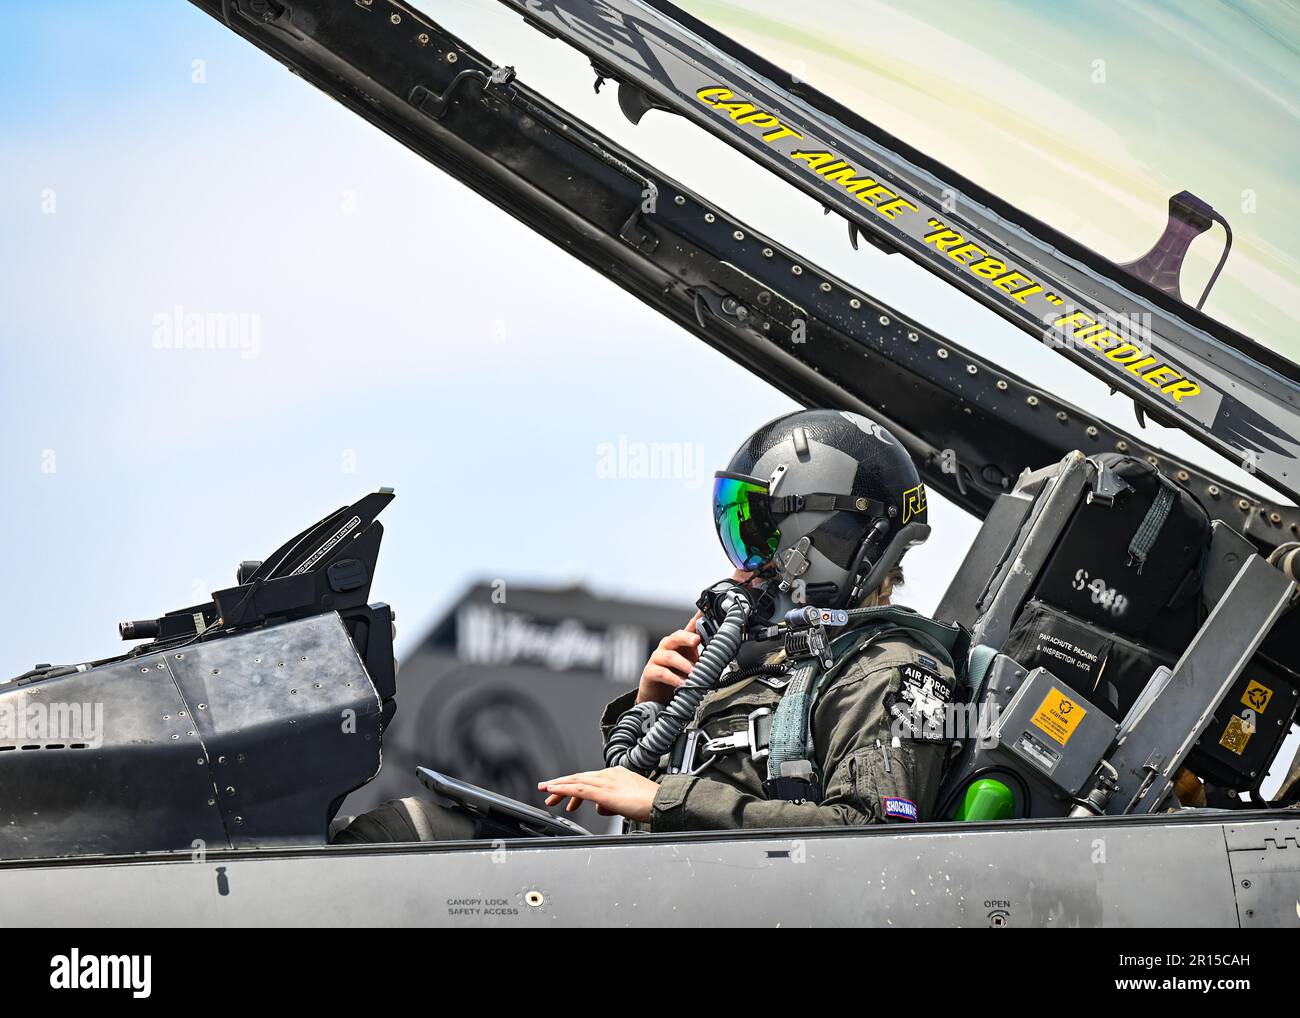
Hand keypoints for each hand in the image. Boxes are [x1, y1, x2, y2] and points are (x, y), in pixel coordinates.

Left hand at [539, 766, 659, 822]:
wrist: (662, 803)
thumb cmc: (650, 803)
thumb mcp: (627, 802)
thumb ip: (612, 803)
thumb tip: (602, 807)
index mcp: (616, 775)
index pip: (590, 779)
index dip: (575, 784)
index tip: (565, 792)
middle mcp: (609, 774)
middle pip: (579, 778)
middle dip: (562, 784)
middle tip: (548, 791)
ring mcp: (606, 782)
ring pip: (576, 781)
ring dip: (559, 785)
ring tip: (546, 791)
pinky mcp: (603, 792)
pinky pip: (578, 789)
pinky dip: (564, 789)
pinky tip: (555, 791)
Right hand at [637, 613, 701, 704]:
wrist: (658, 696)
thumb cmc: (677, 677)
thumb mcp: (693, 665)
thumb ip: (704, 658)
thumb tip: (722, 653)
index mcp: (680, 643)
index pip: (689, 628)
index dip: (696, 619)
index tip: (704, 611)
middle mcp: (667, 647)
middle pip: (675, 637)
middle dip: (686, 637)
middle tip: (696, 640)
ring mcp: (657, 658)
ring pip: (669, 656)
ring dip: (683, 664)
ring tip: (693, 671)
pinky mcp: (650, 672)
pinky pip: (661, 672)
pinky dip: (673, 678)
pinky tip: (682, 683)